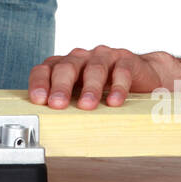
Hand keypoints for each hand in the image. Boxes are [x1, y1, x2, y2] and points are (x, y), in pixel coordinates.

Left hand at [28, 46, 179, 108]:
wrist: (142, 77)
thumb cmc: (105, 88)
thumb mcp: (81, 96)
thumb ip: (66, 104)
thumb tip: (47, 124)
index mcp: (65, 65)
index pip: (45, 69)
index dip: (40, 83)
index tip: (38, 99)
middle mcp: (81, 58)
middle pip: (67, 67)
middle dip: (61, 86)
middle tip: (58, 104)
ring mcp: (103, 56)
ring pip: (94, 68)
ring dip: (90, 88)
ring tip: (87, 105)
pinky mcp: (126, 59)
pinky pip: (121, 71)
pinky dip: (118, 87)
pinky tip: (114, 101)